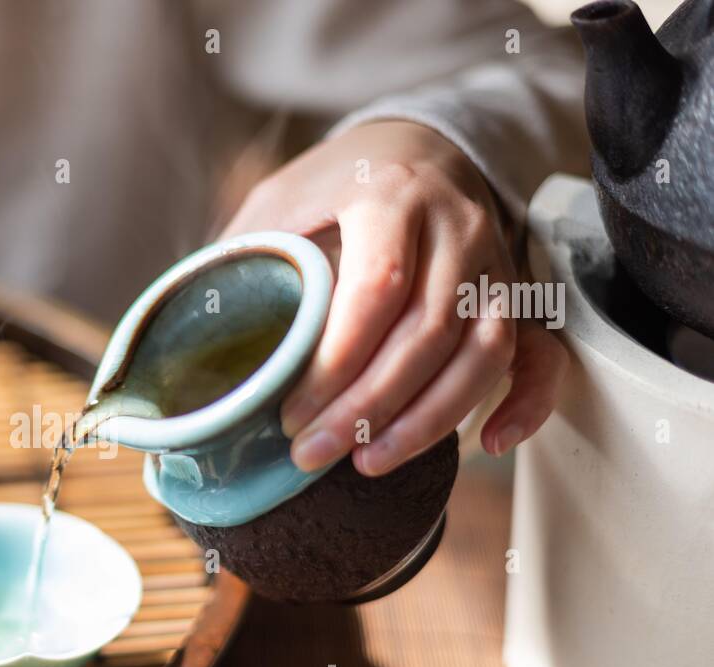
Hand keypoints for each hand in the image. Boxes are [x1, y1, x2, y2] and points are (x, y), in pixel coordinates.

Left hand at [219, 120, 566, 476]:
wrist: (418, 144)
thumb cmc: (333, 186)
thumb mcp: (278, 201)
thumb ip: (244, 259)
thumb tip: (181, 338)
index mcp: (390, 196)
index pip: (376, 290)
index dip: (334, 364)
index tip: (289, 414)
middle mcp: (456, 226)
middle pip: (428, 333)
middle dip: (368, 408)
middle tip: (312, 454)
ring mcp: (496, 262)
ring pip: (483, 353)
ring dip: (428, 421)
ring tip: (369, 464)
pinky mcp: (519, 294)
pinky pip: (542, 354)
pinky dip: (528, 403)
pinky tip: (491, 443)